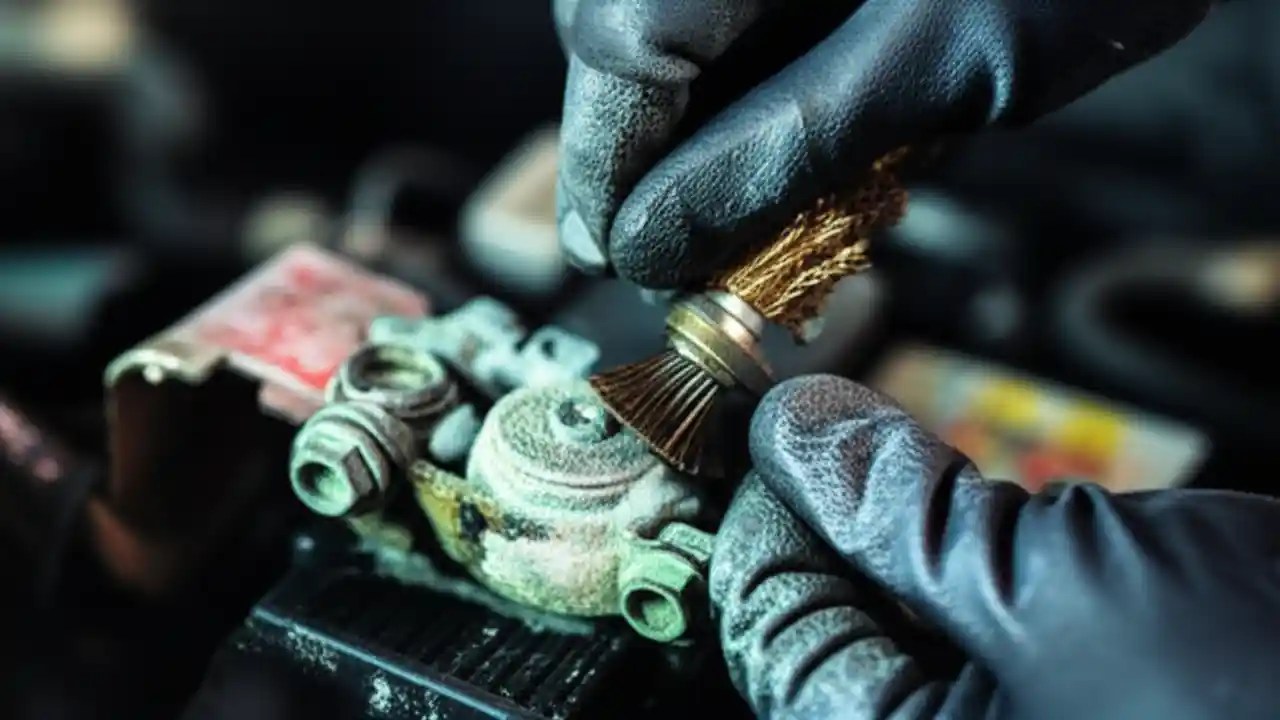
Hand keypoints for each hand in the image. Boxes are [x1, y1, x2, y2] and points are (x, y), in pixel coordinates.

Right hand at [553, 0, 1211, 281]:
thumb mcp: (952, 55)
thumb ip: (790, 145)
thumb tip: (657, 242)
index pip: (621, 36)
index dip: (607, 161)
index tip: (623, 261)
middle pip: (620, 24)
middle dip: (643, 147)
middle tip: (679, 250)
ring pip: (664, 20)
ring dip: (694, 122)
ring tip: (745, 205)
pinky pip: (729, 14)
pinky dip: (748, 84)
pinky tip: (794, 137)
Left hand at [709, 375, 1279, 719]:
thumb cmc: (1244, 689)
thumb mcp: (1039, 587)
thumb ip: (895, 514)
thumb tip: (794, 431)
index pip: (771, 630)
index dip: (766, 513)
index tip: (778, 425)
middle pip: (828, 614)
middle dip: (822, 505)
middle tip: (825, 408)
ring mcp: (1001, 707)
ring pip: (899, 598)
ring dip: (888, 508)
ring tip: (883, 431)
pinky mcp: (1059, 672)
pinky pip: (972, 599)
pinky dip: (955, 530)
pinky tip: (954, 483)